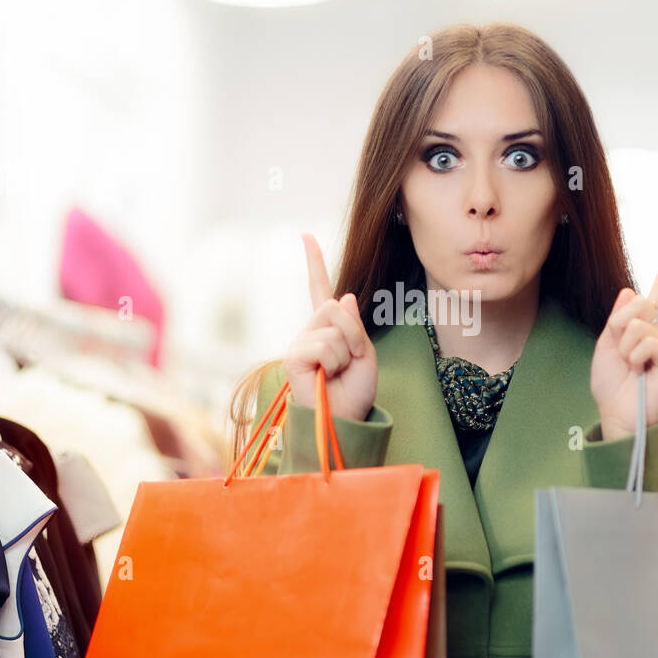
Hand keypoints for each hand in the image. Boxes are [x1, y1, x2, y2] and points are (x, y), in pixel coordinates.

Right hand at [281, 233, 377, 421]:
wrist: (344, 421)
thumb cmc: (354, 391)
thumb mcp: (365, 354)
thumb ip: (354, 326)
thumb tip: (345, 297)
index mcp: (327, 328)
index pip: (319, 289)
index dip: (313, 262)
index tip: (305, 236)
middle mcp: (309, 332)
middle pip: (334, 307)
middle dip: (353, 334)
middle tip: (349, 363)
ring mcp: (299, 343)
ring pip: (333, 327)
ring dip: (346, 352)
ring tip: (338, 373)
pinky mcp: (293, 357)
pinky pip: (324, 344)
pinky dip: (335, 360)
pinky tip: (326, 376)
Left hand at [590, 238, 657, 441]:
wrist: (616, 412)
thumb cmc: (611, 382)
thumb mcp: (606, 343)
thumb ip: (617, 318)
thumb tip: (631, 289)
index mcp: (646, 325)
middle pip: (639, 303)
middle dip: (618, 326)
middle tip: (621, 354)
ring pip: (639, 324)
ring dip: (625, 347)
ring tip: (631, 367)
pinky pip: (647, 342)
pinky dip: (635, 357)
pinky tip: (640, 372)